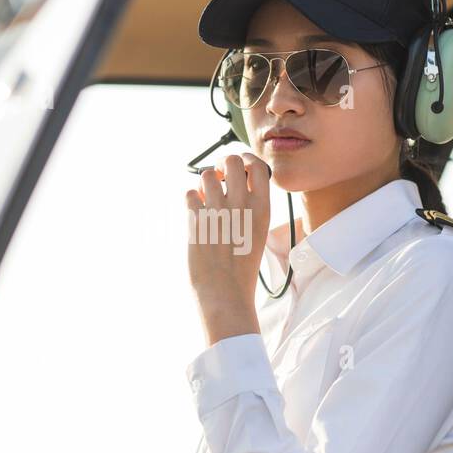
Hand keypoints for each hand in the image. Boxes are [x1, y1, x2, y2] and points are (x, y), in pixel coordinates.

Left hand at [186, 152, 269, 340]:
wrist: (226, 292)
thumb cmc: (242, 266)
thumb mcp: (258, 233)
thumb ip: (251, 207)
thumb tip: (235, 181)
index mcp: (262, 209)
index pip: (257, 166)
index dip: (245, 160)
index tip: (239, 166)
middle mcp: (242, 205)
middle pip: (231, 161)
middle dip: (222, 165)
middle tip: (219, 178)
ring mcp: (219, 211)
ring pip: (206, 174)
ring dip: (204, 183)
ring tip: (206, 198)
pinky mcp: (197, 220)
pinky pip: (190, 193)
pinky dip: (191, 199)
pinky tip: (196, 212)